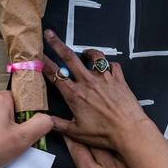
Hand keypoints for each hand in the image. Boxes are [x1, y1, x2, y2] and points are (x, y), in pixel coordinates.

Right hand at [42, 30, 152, 151]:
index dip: (44, 63)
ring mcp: (104, 78)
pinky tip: (107, 68)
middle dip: (58, 44)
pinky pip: (113, 65)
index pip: (55, 74)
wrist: (129, 130)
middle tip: (50, 34)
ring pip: (95, 57)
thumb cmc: (103, 134)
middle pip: (70, 58)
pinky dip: (109, 65)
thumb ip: (58, 125)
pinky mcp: (119, 79)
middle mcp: (88, 82)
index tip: (37, 53)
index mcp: (75, 94)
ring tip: (85, 52)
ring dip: (88, 52)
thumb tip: (44, 121)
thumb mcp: (77, 133)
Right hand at [64, 136, 156, 167]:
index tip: (68, 133)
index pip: (79, 155)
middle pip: (93, 146)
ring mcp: (122, 166)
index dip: (73, 142)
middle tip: (82, 121)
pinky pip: (127, 152)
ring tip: (102, 127)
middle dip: (86, 134)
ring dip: (105, 136)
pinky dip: (124, 144)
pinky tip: (126, 138)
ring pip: (110, 146)